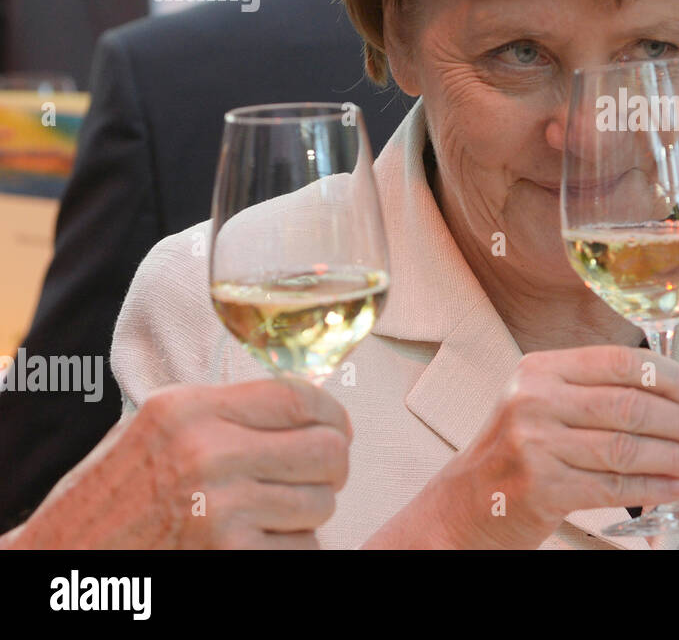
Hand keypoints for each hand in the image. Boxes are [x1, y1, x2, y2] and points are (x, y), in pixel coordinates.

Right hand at [3, 379, 351, 548]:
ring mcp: (220, 508)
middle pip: (327, 450)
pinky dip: (291, 550)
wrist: (63, 560)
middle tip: (313, 479)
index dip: (333, 416)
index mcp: (190, 410)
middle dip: (330, 468)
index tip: (337, 429)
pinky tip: (254, 545)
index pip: (299, 397)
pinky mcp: (229, 556)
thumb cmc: (113, 496)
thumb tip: (303, 402)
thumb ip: (224, 411)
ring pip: (322, 503)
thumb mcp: (158, 429)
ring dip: (307, 514)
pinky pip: (304, 548)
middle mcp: (208, 453)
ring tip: (267, 516)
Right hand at [368, 344, 678, 548]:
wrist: (461, 505)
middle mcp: (535, 400)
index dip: (670, 379)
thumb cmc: (511, 454)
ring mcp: (536, 444)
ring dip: (675, 457)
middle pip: (630, 405)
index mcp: (540, 370)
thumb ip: (591, 391)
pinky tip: (674, 488)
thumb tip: (669, 395)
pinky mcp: (542, 488)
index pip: (620, 362)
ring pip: (627, 447)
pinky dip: (653, 488)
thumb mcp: (539, 403)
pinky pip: (614, 485)